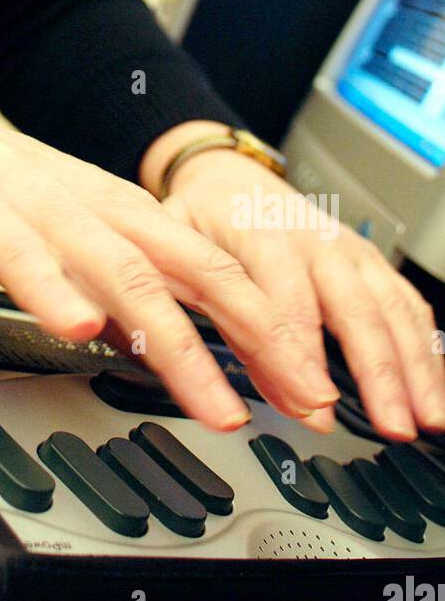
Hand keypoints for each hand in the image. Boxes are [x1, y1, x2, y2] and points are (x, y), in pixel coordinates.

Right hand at [0, 91, 343, 433]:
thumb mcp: (76, 234)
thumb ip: (123, 277)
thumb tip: (176, 338)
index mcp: (128, 215)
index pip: (218, 272)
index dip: (270, 328)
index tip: (308, 386)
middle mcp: (102, 209)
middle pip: (195, 271)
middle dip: (257, 338)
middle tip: (300, 398)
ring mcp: (47, 209)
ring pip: (124, 273)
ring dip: (176, 342)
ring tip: (212, 400)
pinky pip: (25, 256)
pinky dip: (56, 291)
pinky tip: (77, 326)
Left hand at [159, 149, 444, 440]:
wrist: (227, 175)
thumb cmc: (201, 216)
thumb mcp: (181, 256)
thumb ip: (207, 314)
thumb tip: (227, 381)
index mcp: (264, 235)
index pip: (288, 304)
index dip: (301, 361)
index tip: (315, 410)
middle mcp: (316, 240)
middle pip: (355, 310)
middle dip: (378, 373)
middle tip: (391, 425)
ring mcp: (348, 248)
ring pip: (391, 309)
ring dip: (414, 366)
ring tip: (428, 418)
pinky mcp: (368, 258)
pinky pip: (405, 301)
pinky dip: (426, 344)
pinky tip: (434, 384)